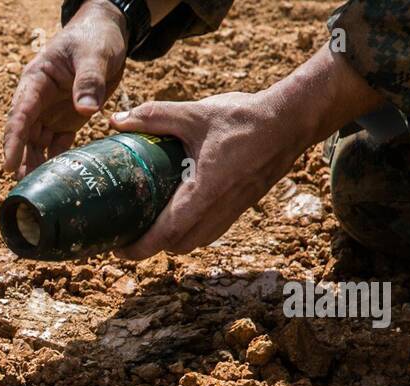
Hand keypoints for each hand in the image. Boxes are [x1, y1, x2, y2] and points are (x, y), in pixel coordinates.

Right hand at [4, 1, 127, 176]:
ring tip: (40, 189)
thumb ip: (89, 80)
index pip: (20, 114)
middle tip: (24, 186)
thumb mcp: (93, 54)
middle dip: (23, 160)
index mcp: (36, 81)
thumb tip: (86, 110)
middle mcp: (39, 100)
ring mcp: (51, 112)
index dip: (14, 140)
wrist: (107, 33)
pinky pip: (59, 144)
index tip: (9, 164)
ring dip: (38, 164)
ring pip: (39, 143)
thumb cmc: (94, 37)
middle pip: (25, 134)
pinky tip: (60, 178)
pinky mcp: (67, 120)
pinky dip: (58, 161)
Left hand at [108, 90, 313, 258]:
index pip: (168, 233)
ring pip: (197, 242)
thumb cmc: (245, 117)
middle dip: (152, 248)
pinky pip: (212, 231)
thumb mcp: (195, 113)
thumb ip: (155, 116)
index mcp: (206, 190)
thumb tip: (117, 121)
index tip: (119, 249)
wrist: (291, 120)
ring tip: (150, 227)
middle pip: (179, 245)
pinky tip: (180, 214)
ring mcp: (233, 210)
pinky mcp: (242, 206)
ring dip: (172, 241)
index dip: (141, 247)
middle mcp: (220, 207)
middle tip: (128, 236)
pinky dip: (192, 232)